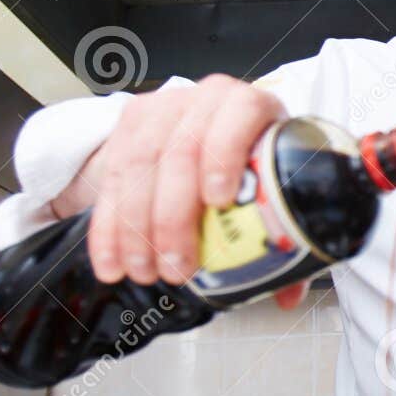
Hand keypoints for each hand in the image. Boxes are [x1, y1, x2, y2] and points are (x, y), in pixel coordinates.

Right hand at [63, 75, 286, 291]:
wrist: (214, 127)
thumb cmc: (253, 161)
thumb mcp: (276, 184)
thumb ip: (285, 235)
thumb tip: (287, 296)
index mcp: (253, 107)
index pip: (239, 115)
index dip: (225, 157)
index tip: (219, 202)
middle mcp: (205, 100)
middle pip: (181, 153)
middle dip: (174, 218)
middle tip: (177, 267)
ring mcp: (162, 110)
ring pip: (140, 167)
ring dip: (138, 229)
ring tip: (146, 272)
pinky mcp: (128, 127)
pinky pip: (111, 181)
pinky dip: (108, 229)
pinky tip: (112, 263)